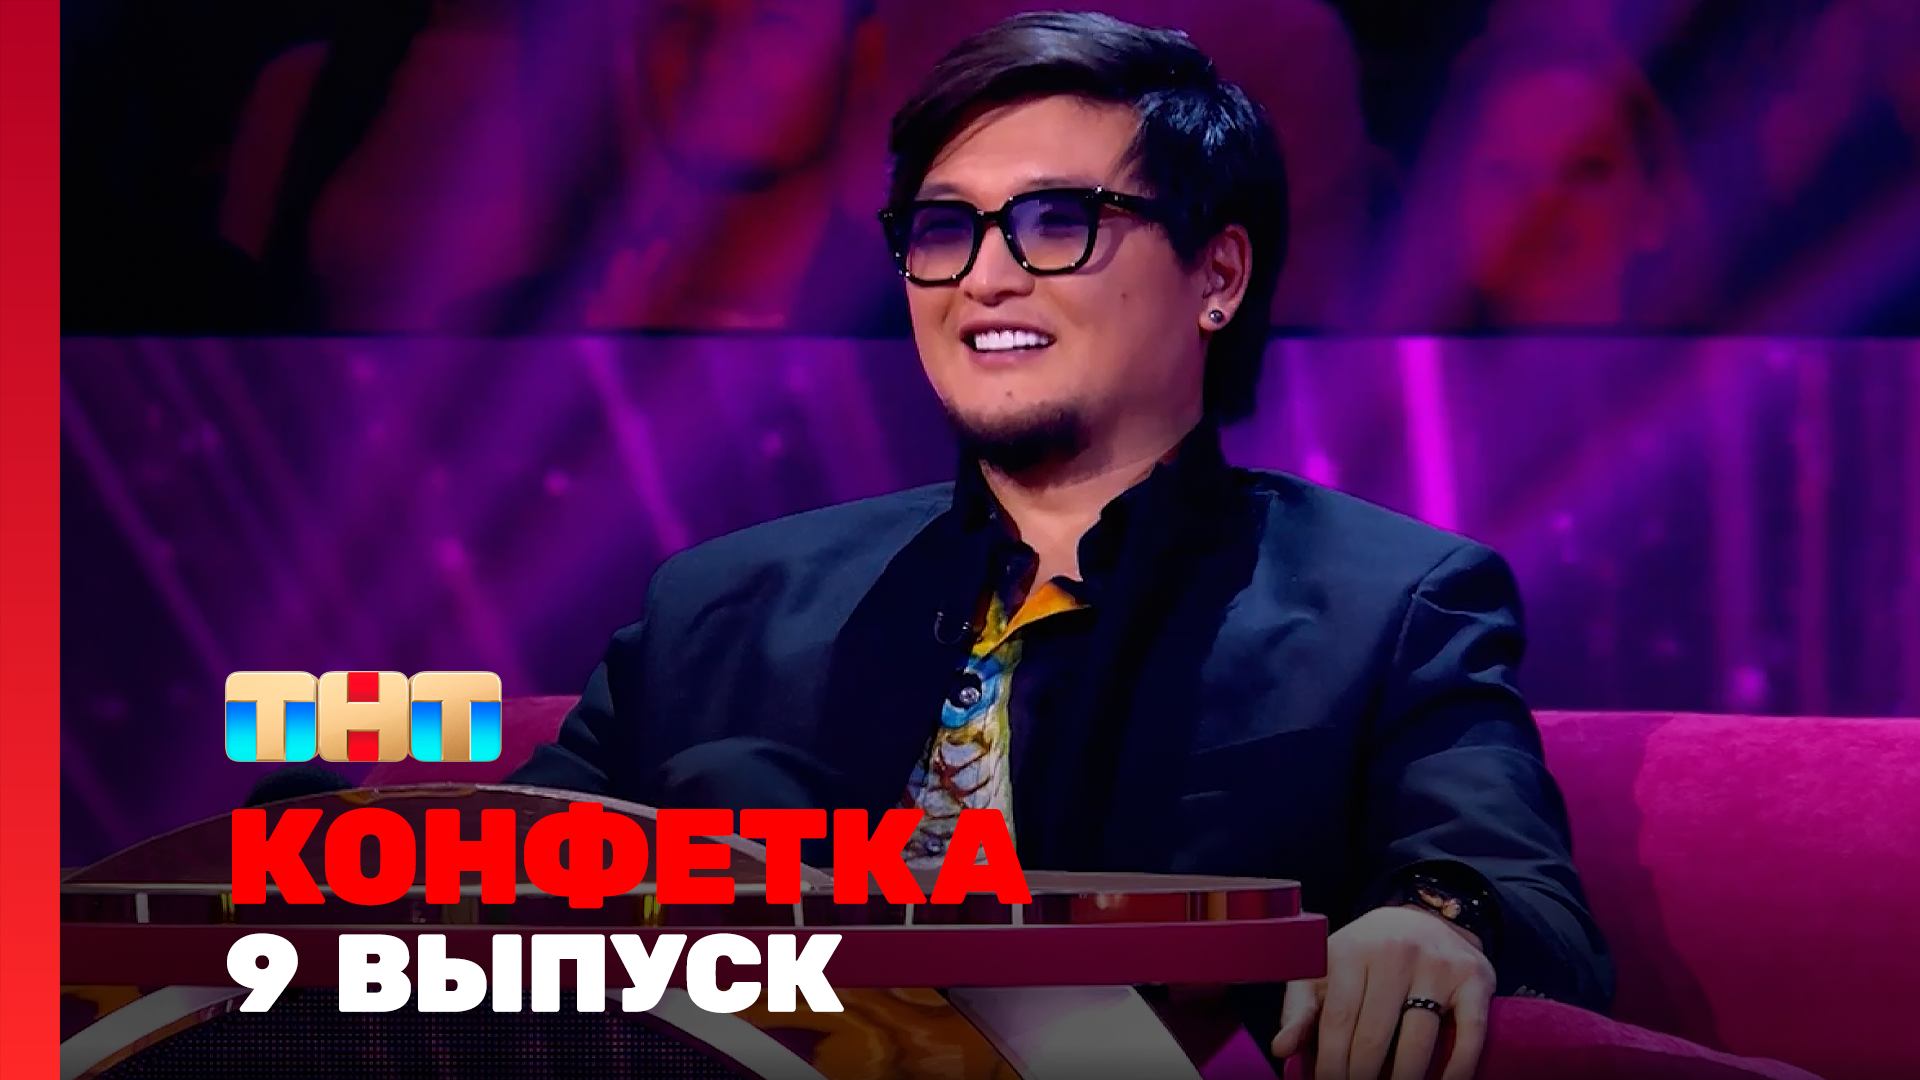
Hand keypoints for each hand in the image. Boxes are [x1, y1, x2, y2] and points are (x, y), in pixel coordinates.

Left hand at [1270, 904, 1495, 1079]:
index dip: (1331, 1064)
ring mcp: (1438, 964)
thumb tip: (1281, 1049)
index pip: (1337, 1021)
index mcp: (1351, 950)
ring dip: (1404, 1079)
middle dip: (1362, 1077)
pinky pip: (1469, 1034)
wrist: (1423, 918)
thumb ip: (1300, 1009)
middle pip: (1375, 1035)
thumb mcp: (1325, 970)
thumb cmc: (1365, 956)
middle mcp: (1395, 952)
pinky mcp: (1474, 979)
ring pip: (1419, 1040)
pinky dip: (1457, 1068)